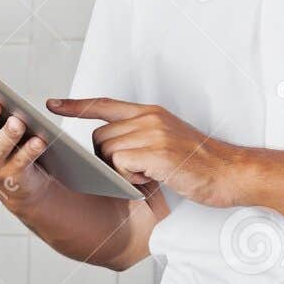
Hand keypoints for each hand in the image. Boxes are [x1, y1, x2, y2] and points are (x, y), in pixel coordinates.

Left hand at [47, 98, 240, 206]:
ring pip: (107, 151)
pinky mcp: (157, 153)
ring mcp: (153, 134)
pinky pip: (120, 164)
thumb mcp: (169, 140)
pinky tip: (151, 179)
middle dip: (106, 158)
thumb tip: (112, 149)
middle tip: (134, 171)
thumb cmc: (202, 164)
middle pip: (99, 136)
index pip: (105, 104)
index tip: (52, 103)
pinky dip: (129, 178)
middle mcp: (150, 118)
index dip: (76, 104)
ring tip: (147, 175)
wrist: (231, 173)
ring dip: (120, 170)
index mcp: (151, 113)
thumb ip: (141, 137)